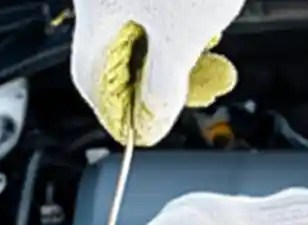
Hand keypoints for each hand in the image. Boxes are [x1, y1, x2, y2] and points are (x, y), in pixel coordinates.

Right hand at [70, 0, 245, 145]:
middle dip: (161, 82)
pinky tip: (210, 34)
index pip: (90, 81)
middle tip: (198, 95)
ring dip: (181, 56)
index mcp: (94, 8)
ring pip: (147, 32)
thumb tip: (149, 124)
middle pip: (120, 56)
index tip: (146, 130)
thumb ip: (163, 87)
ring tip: (216, 70)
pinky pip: (163, 10)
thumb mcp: (182, 37)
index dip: (119, 113)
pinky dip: (185, 27)